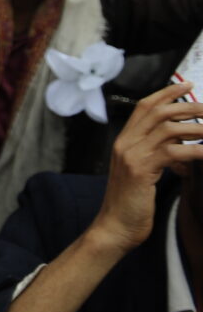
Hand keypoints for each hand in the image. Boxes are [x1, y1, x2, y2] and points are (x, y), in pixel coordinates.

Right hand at [90, 83, 202, 252]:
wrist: (116, 226)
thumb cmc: (131, 203)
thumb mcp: (143, 173)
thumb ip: (159, 156)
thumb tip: (185, 145)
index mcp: (124, 141)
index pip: (144, 106)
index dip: (166, 93)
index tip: (187, 85)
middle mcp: (125, 143)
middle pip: (158, 112)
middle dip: (188, 105)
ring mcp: (132, 155)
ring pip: (168, 128)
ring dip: (197, 126)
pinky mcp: (141, 170)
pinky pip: (174, 152)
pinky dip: (196, 150)